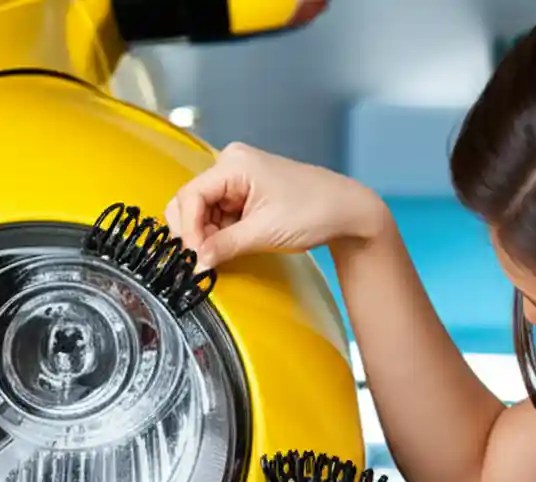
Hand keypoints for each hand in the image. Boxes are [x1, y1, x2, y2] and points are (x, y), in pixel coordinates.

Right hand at [164, 142, 390, 268]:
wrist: (347, 212)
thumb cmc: (314, 212)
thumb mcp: (264, 233)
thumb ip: (223, 246)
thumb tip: (195, 263)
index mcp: (234, 164)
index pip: (190, 196)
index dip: (188, 230)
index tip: (194, 257)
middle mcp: (231, 165)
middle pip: (191, 202)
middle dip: (195, 232)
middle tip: (204, 258)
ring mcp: (237, 179)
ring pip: (201, 211)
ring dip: (207, 236)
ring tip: (224, 253)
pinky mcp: (243, 194)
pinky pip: (217, 215)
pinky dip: (218, 234)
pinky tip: (231, 245)